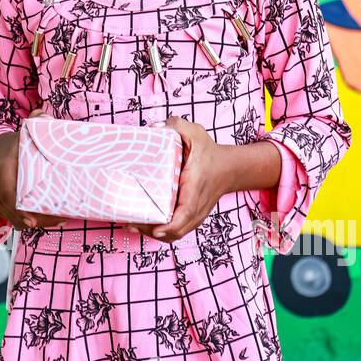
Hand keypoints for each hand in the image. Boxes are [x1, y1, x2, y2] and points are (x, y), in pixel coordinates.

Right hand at [0, 108, 67, 229]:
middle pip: (7, 208)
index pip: (4, 190)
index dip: (15, 207)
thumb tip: (44, 114)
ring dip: (29, 222)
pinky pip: (8, 215)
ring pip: (7, 214)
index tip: (31, 219)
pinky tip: (44, 221)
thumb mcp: (28, 130)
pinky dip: (24, 221)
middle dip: (29, 219)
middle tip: (56, 221)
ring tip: (56, 221)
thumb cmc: (18, 141)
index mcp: (3, 164)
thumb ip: (37, 121)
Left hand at [126, 115, 230, 242]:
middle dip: (152, 231)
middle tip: (130, 224)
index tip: (155, 229)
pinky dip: (161, 232)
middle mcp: (196, 206)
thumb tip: (153, 128)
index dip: (170, 226)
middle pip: (176, 231)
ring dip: (154, 234)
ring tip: (133, 225)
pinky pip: (176, 231)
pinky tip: (144, 226)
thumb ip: (176, 125)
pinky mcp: (192, 217)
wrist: (230, 168)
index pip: (186, 213)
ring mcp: (195, 214)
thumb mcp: (196, 133)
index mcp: (195, 187)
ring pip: (175, 234)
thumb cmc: (210, 152)